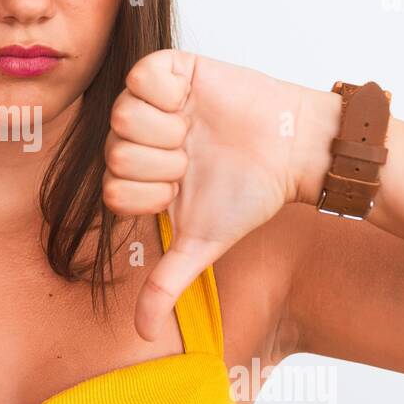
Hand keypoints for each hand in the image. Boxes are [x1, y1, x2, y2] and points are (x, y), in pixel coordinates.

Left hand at [102, 49, 339, 340]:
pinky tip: (190, 103)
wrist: (292, 151)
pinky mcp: (171, 68)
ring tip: (194, 132)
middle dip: (163, 165)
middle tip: (193, 158)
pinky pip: (140, 75)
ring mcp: (152, 101)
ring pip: (122, 115)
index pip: (111, 187)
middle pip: (115, 153)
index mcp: (137, 173)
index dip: (152, 193)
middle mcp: (138, 136)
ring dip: (167, 132)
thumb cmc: (247, 194)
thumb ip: (164, 284)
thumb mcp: (201, 244)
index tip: (184, 188)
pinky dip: (166, 94)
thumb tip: (140, 335)